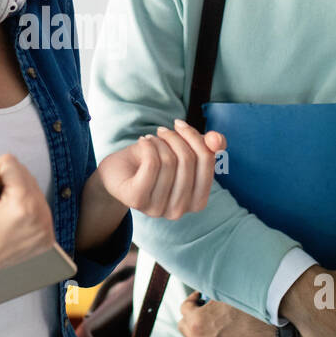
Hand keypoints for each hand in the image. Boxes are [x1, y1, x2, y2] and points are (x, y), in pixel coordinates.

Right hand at [0, 128, 56, 295]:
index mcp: (23, 207)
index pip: (11, 164)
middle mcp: (41, 220)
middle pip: (24, 174)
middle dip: (4, 183)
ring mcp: (46, 232)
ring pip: (32, 188)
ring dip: (14, 193)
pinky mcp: (46, 240)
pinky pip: (38, 206)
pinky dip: (23, 207)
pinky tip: (7, 219)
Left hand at [97, 119, 225, 219]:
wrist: (118, 172)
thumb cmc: (152, 162)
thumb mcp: (182, 151)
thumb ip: (206, 146)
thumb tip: (218, 140)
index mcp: (197, 202)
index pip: (207, 161)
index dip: (196, 137)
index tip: (180, 125)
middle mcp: (180, 210)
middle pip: (188, 160)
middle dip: (175, 137)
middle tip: (162, 130)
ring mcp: (158, 209)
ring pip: (169, 161)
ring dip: (159, 142)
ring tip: (151, 140)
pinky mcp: (138, 200)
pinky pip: (152, 164)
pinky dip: (148, 146)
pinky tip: (143, 142)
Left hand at [177, 293, 273, 336]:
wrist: (279, 333)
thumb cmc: (256, 311)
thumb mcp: (229, 295)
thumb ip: (211, 297)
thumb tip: (206, 297)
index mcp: (197, 322)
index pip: (185, 308)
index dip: (193, 301)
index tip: (200, 299)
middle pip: (184, 329)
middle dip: (192, 320)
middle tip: (204, 315)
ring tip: (202, 336)